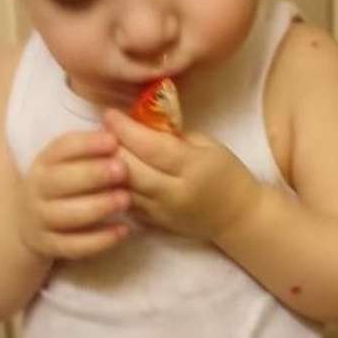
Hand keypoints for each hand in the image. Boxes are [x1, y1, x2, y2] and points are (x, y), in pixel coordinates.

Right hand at [20, 130, 132, 259]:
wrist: (30, 224)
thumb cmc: (64, 186)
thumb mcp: (70, 163)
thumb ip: (92, 150)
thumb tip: (122, 129)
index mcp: (44, 162)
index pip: (61, 148)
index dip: (86, 144)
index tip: (113, 140)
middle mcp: (37, 188)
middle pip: (60, 180)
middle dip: (93, 174)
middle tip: (122, 170)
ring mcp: (40, 219)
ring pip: (66, 214)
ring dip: (98, 206)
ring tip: (126, 199)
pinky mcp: (49, 246)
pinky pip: (73, 245)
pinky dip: (99, 240)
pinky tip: (123, 231)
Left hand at [102, 109, 263, 240]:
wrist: (237, 217)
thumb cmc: (226, 173)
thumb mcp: (207, 145)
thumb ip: (172, 135)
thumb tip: (138, 122)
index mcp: (193, 167)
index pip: (151, 146)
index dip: (125, 129)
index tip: (109, 114)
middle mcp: (175, 192)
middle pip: (130, 169)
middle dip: (111, 147)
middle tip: (102, 130)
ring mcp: (162, 211)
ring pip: (122, 189)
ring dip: (107, 168)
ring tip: (100, 150)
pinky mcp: (154, 224)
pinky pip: (125, 203)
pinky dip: (113, 187)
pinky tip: (108, 172)